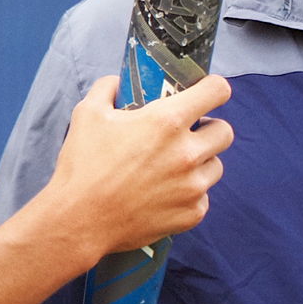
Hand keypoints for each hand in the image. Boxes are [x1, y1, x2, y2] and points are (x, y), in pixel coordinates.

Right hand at [46, 74, 232, 257]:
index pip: (217, 91)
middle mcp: (187, 153)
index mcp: (167, 122)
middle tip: (187, 134)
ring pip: (216, 166)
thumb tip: (118, 82)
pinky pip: (204, 198)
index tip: (207, 92)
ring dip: (201, 163)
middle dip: (208, 128)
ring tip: (174, 167)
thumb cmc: (82, 166)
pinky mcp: (191, 214)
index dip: (213, 88)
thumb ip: (108, 88)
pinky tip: (165, 194)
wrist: (78, 221)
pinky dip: (190, 195)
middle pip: (224, 131)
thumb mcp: (88, 114)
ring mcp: (192, 187)